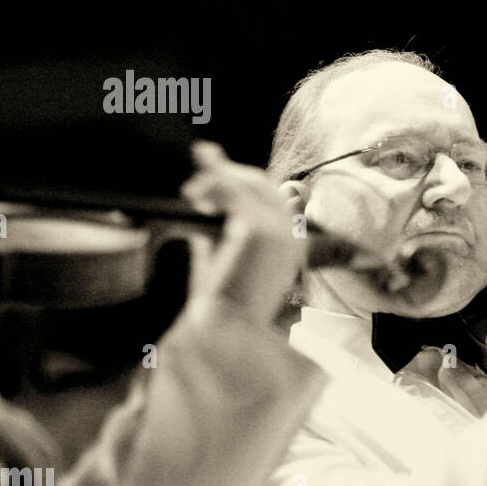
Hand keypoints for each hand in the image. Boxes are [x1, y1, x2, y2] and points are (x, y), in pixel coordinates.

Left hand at [180, 141, 305, 325]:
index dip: (239, 177)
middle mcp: (293, 235)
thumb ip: (220, 220)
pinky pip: (236, 195)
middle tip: (201, 157)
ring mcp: (281, 231)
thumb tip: (204, 190)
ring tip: (193, 189)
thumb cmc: (223, 298)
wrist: (224, 327)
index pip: (270, 195)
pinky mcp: (261, 230)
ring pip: (249, 185)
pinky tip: (196, 193)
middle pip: (262, 185)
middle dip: (228, 171)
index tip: (211, 159)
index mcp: (291, 241)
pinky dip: (214, 186)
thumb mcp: (224, 251)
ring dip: (218, 177)